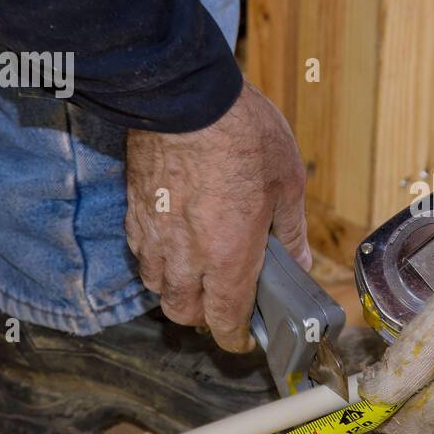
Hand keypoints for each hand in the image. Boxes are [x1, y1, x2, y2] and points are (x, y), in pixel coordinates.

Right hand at [125, 78, 309, 351]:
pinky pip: (142, 253)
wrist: (185, 95)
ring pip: (158, 286)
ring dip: (179, 290)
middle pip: (184, 312)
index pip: (225, 319)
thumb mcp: (287, 182)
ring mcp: (155, 234)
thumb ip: (291, 230)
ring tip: (201, 273)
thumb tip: (298, 261)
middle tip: (226, 304)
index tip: (244, 338)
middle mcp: (187, 255)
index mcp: (229, 256)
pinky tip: (175, 242)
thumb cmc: (243, 135)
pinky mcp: (135, 211)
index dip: (235, 337)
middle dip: (205, 318)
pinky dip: (158, 260)